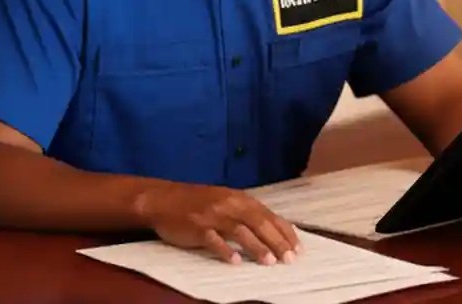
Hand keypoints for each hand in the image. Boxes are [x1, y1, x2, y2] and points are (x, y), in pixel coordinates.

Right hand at [134, 181, 300, 264]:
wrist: (163, 199)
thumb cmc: (199, 202)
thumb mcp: (227, 201)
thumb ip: (247, 213)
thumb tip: (272, 230)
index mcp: (241, 199)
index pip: (270, 216)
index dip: (285, 232)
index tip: (298, 247)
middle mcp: (230, 205)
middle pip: (259, 223)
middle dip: (277, 241)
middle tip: (289, 259)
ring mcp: (213, 215)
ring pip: (240, 231)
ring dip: (257, 247)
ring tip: (269, 262)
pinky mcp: (197, 227)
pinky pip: (214, 240)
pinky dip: (226, 251)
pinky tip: (236, 262)